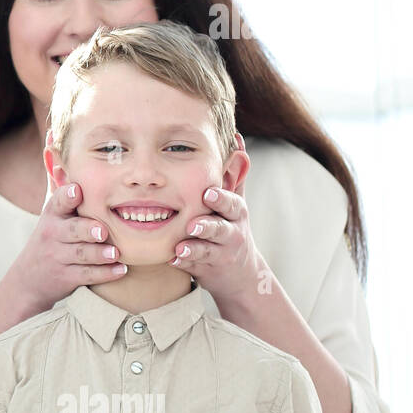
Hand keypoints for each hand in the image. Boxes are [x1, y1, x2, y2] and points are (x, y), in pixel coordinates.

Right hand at [16, 180, 127, 313]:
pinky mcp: (67, 277)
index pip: (59, 202)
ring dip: (99, 254)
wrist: (28, 280)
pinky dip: (105, 274)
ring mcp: (59, 257)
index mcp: (53, 215)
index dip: (68, 196)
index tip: (78, 191)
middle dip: (86, 230)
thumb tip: (53, 144)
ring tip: (115, 253)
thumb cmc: (51, 238)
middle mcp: (54, 234)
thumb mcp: (51, 213)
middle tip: (102, 231)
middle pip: (71, 230)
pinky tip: (121, 270)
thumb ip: (59, 185)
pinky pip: (87, 275)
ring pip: (81, 254)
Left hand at [169, 143, 263, 304]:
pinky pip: (196, 265)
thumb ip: (233, 174)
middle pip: (222, 228)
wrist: (240, 273)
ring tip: (180, 247)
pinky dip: (185, 262)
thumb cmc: (229, 227)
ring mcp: (221, 252)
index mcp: (235, 211)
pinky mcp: (209, 268)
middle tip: (193, 225)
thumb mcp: (233, 201)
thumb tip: (236, 138)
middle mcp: (231, 231)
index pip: (230, 203)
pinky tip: (173, 259)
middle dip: (209, 226)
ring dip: (194, 248)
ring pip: (209, 249)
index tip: (207, 193)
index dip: (220, 198)